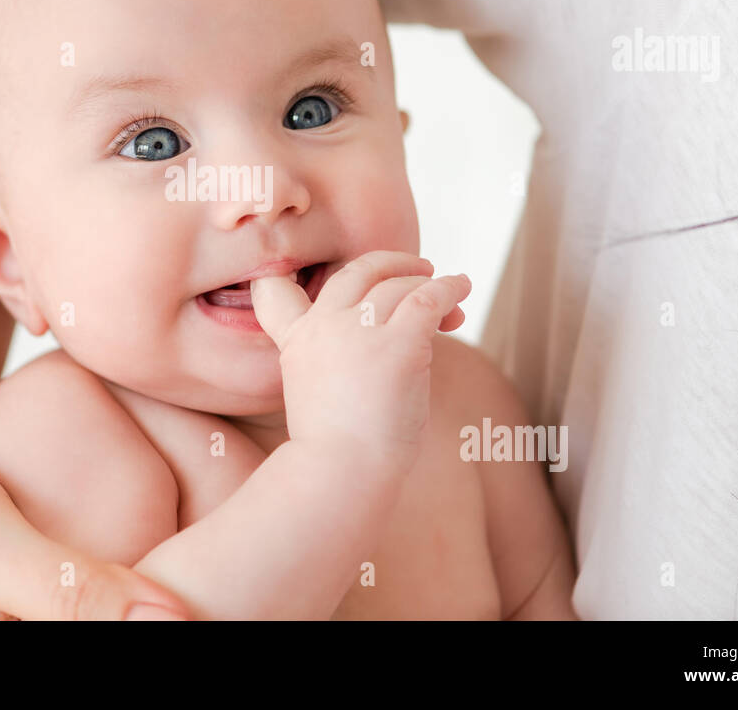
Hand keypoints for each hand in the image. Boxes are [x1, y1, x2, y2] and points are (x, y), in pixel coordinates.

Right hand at [250, 251, 470, 474]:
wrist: (340, 473)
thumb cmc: (336, 449)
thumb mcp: (317, 390)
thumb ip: (339, 357)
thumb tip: (394, 335)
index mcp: (297, 340)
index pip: (277, 291)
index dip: (297, 275)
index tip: (323, 274)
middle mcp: (323, 325)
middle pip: (358, 272)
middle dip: (390, 264)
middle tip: (419, 270)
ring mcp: (358, 331)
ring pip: (400, 286)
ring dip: (428, 283)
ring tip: (452, 290)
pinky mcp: (398, 344)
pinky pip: (429, 300)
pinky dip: (449, 289)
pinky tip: (461, 287)